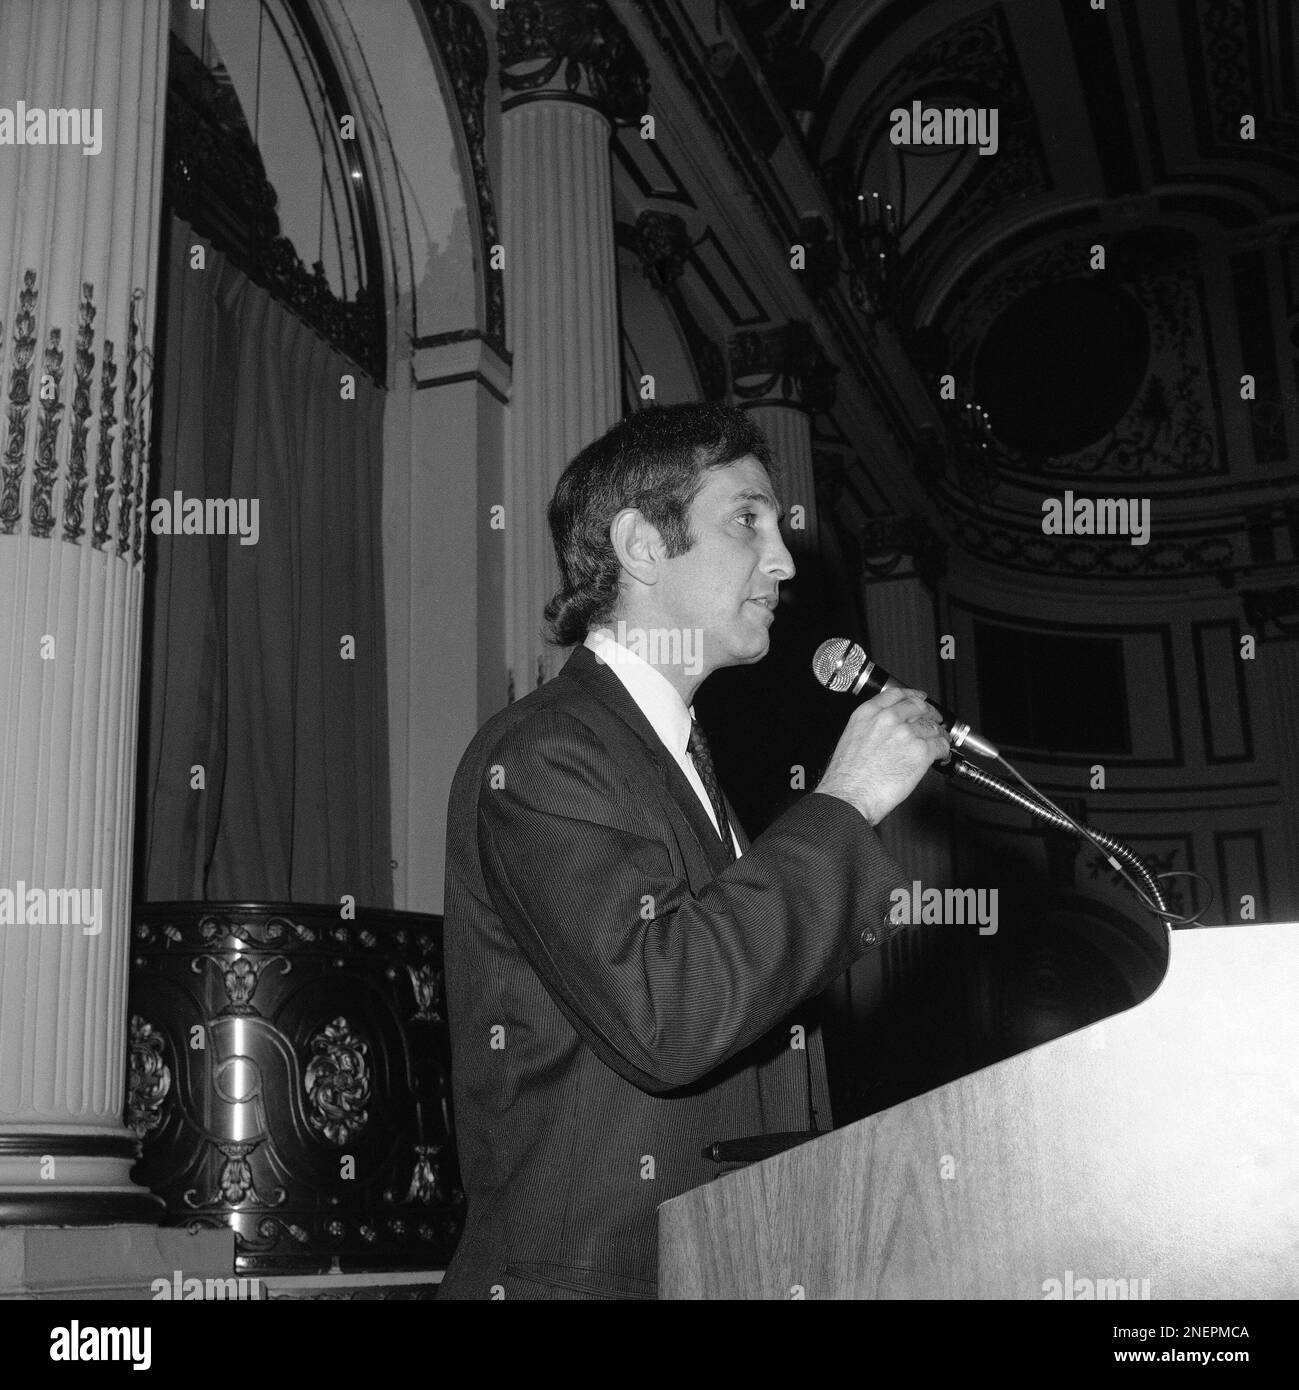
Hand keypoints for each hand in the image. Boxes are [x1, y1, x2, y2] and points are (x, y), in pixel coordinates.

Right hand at [815, 687, 949, 825]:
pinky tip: (941, 757)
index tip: (919, 698)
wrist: (850, 795)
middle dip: (931, 713)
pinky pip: (941, 746)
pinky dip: (944, 752)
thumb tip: (888, 731)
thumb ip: (871, 728)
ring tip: (941, 742)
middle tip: (935, 720)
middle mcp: (888, 719)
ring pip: (932, 728)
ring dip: (939, 735)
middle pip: (918, 707)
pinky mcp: (920, 751)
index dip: (912, 695)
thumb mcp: (851, 739)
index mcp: (867, 714)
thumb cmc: (846, 777)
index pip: (896, 694)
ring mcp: (906, 734)